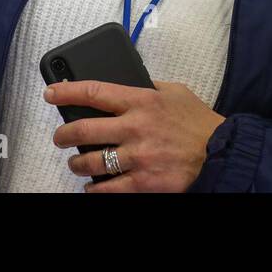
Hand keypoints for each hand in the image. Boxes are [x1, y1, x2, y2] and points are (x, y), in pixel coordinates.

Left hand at [46, 79, 224, 192]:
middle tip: (60, 137)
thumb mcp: (177, 92)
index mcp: (143, 101)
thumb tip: (129, 83)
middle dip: (63, 134)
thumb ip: (151, 87)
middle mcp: (135, 127)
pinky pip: (106, 189)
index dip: (67, 91)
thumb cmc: (199, 123)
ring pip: (89, 161)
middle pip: (82, 129)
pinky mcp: (142, 182)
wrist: (220, 153)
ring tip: (78, 163)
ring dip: (77, 163)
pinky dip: (94, 188)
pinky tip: (93, 185)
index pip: (95, 92)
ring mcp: (137, 156)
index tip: (51, 93)